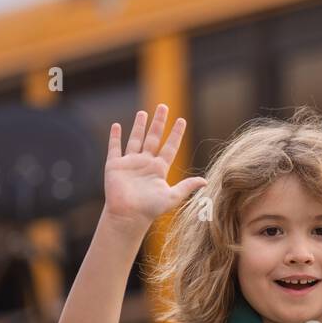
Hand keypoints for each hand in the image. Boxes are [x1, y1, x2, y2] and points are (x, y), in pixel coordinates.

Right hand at [102, 104, 205, 231]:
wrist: (128, 216)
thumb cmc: (150, 209)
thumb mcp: (172, 197)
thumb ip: (187, 187)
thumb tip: (206, 181)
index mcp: (159, 169)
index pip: (169, 147)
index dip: (175, 134)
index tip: (181, 120)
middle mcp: (145, 163)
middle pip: (153, 138)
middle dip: (159, 122)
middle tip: (163, 106)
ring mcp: (130, 163)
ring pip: (135, 139)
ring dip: (139, 126)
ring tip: (143, 113)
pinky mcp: (115, 165)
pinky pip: (115, 148)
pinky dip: (115, 137)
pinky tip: (117, 126)